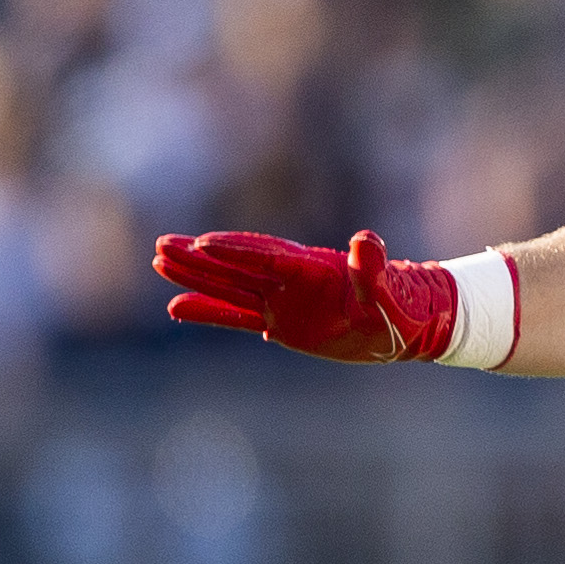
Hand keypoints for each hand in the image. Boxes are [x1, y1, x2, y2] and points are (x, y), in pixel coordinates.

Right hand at [153, 229, 459, 363]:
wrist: (406, 325)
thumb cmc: (400, 307)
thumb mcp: (387, 292)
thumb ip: (372, 267)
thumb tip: (366, 238)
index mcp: (311, 270)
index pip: (266, 257)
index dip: (236, 251)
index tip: (203, 243)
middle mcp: (290, 281)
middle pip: (236, 265)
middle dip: (199, 257)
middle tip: (161, 245)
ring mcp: (282, 300)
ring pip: (230, 286)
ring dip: (195, 276)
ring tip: (158, 261)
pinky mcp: (281, 321)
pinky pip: (238, 315)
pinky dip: (209, 311)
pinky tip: (176, 307)